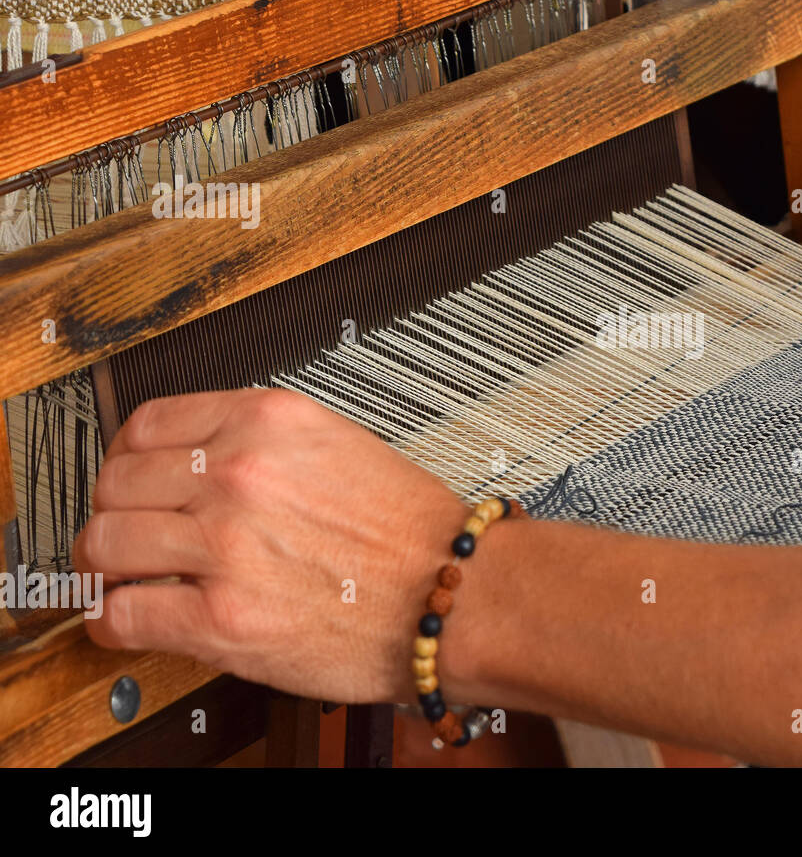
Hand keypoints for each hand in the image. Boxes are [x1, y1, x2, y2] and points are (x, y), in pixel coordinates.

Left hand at [75, 388, 465, 704]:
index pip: (146, 423)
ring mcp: (226, 544)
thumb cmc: (417, 532)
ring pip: (105, 544)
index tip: (128, 478)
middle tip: (122, 534)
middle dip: (112, 511)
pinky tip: (130, 620)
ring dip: (103, 567)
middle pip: (115, 482)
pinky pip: (123, 613)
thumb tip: (201, 468)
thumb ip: (265, 446)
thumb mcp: (341, 446)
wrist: (456, 594)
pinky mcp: (222, 618)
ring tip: (119, 580)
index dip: (125, 457)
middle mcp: (240, 474)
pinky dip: (114, 622)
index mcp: (270, 421)